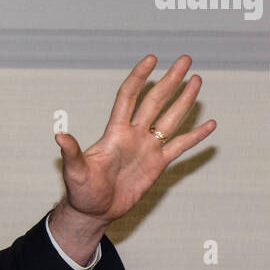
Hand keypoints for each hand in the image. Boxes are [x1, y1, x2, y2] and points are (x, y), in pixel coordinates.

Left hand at [55, 55, 215, 232]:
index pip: (128, 97)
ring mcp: (147, 148)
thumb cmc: (81, 191)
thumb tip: (59, 135)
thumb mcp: (74, 171)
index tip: (152, 59)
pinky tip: (210, 124)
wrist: (94, 210)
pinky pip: (180, 147)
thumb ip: (71, 152)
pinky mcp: (157, 164)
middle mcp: (133, 135)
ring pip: (170, 119)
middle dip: (170, 80)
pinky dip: (195, 136)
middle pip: (155, 101)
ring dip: (184, 100)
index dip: (139, 78)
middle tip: (185, 60)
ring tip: (197, 80)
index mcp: (115, 133)